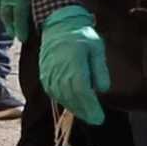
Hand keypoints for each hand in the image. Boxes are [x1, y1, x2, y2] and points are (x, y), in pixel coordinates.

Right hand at [38, 7, 109, 125]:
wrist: (58, 25)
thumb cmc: (81, 35)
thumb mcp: (96, 48)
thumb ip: (99, 69)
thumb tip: (102, 90)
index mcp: (74, 63)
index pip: (82, 91)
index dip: (91, 107)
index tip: (100, 118)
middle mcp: (59, 71)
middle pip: (72, 98)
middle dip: (84, 111)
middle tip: (95, 119)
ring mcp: (49, 74)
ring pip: (62, 98)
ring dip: (74, 108)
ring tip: (86, 114)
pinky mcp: (44, 75)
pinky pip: (53, 93)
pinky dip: (63, 101)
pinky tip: (72, 104)